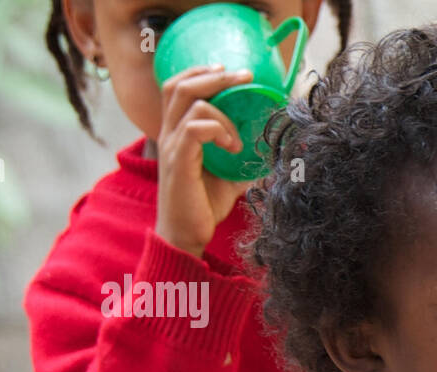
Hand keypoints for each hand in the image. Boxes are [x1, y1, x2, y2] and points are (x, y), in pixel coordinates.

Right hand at [155, 64, 256, 258]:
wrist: (186, 236)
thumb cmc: (203, 207)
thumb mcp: (227, 177)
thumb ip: (240, 160)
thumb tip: (268, 151)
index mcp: (176, 133)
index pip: (176, 87)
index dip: (199, 72)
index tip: (227, 70)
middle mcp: (168, 134)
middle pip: (179, 85)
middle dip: (214, 75)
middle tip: (245, 76)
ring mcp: (171, 146)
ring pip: (189, 102)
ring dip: (221, 111)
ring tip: (237, 137)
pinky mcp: (178, 162)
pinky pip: (194, 129)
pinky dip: (218, 130)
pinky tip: (232, 147)